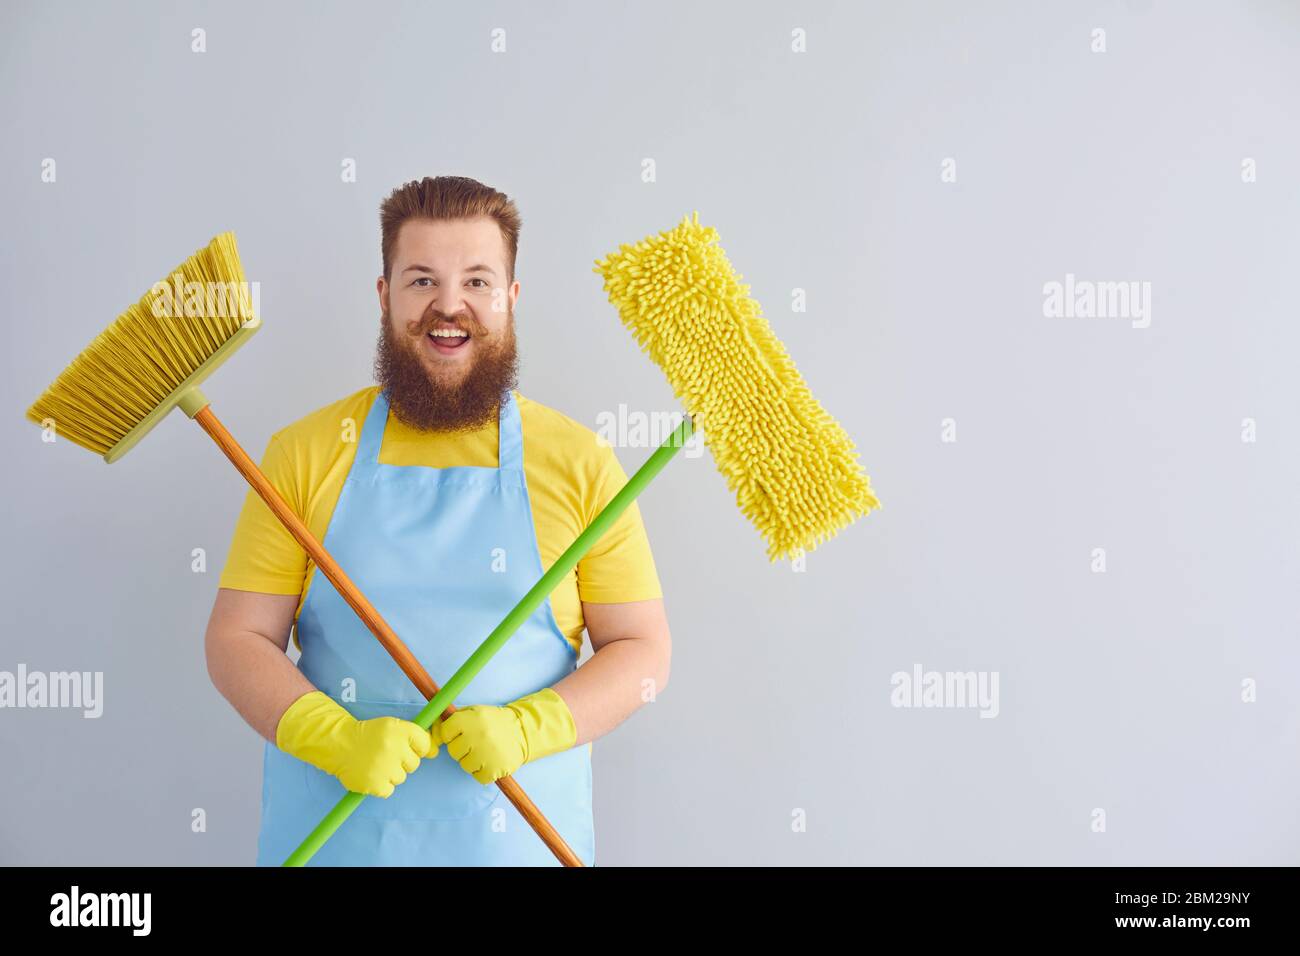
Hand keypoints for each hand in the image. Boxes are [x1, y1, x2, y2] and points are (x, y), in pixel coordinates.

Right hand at [275, 691, 438, 797]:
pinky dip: (381, 786)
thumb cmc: (369, 735)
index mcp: (401, 730)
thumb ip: (415, 737)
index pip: (425, 745)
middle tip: (384, 754)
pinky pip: (389, 790)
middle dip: (402, 761)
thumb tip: (435, 753)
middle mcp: (395, 747)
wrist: (340, 744)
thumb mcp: (392, 727)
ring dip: (390, 773)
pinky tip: (370, 774)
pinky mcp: (375, 784)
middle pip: (414, 764)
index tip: (403, 747)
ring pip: (402, 777)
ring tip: (375, 763)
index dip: (416, 748)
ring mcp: (385, 767)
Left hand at [437, 688, 576, 784]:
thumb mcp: (473, 713)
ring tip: (486, 750)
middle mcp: (478, 735)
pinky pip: (478, 776)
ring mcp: (487, 753)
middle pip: (454, 751)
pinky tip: (491, 760)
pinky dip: (483, 772)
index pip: (446, 732)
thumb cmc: (493, 722)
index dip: (453, 734)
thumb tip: (432, 737)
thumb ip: (451, 721)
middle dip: (462, 748)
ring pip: (464, 765)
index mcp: (470, 719)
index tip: (463, 733)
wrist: (523, 730)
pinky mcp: (495, 769)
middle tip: (476, 742)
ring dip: (473, 760)